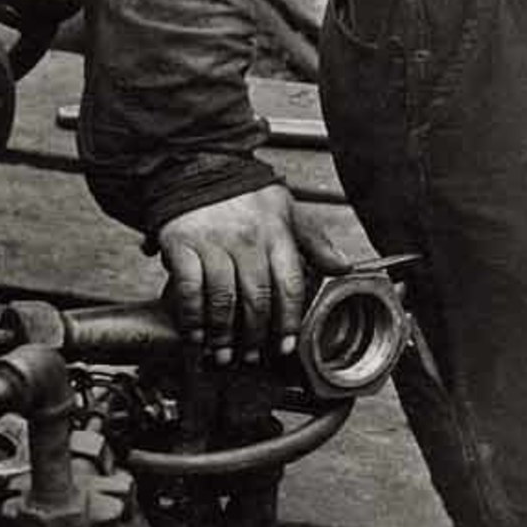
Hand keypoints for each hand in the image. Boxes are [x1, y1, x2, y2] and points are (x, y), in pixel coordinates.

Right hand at [157, 187, 351, 364]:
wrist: (198, 169)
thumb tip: (343, 267)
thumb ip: (314, 242)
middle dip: (256, 335)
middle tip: (253, 357)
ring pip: (223, 298)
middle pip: (257, 298)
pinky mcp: (183, 245)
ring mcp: (214, 243)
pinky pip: (190, 289)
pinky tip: (196, 336)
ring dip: (224, 334)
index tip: (286, 345)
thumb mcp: (288, 210)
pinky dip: (193, 318)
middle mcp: (248, 240)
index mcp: (277, 233)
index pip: (289, 284)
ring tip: (225, 356)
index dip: (289, 320)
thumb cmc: (246, 196)